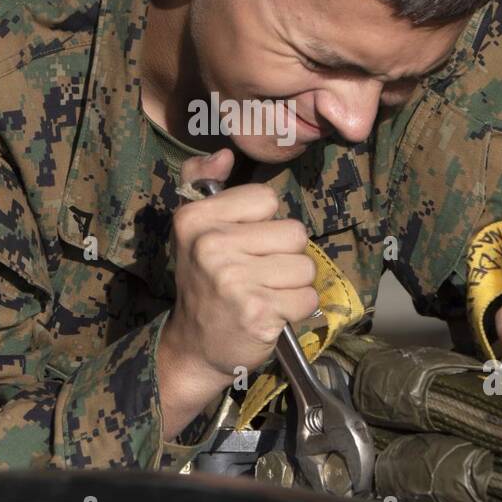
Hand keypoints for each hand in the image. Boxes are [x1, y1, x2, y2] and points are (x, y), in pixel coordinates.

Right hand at [156, 148, 318, 434]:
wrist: (194, 347)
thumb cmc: (203, 283)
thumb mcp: (193, 230)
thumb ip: (202, 182)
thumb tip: (224, 154)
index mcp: (195, 219)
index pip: (267, 199)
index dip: (264, 223)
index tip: (243, 244)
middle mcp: (211, 246)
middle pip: (294, 233)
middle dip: (285, 256)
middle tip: (257, 275)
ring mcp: (234, 281)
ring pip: (305, 267)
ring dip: (293, 285)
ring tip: (265, 294)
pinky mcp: (258, 314)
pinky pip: (308, 299)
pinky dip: (297, 310)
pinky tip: (271, 315)